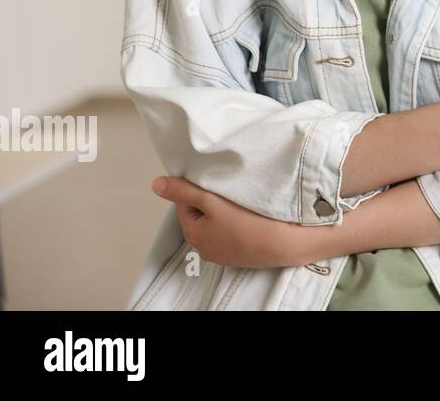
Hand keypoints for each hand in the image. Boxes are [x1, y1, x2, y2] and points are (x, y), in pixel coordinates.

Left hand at [150, 176, 313, 268]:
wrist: (284, 243)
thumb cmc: (248, 221)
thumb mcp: (212, 201)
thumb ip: (184, 192)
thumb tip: (155, 185)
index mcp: (192, 234)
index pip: (185, 203)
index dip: (199, 189)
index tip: (217, 183)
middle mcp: (202, 248)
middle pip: (201, 214)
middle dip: (212, 202)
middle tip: (231, 192)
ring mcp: (221, 254)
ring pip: (216, 225)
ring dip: (225, 213)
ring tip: (242, 204)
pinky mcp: (239, 255)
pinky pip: (230, 234)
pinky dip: (237, 225)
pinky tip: (250, 218)